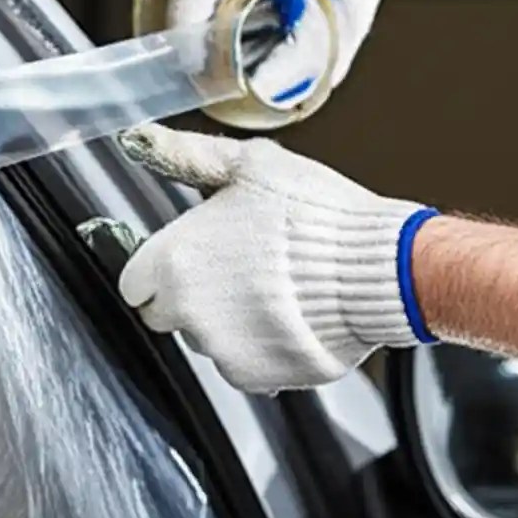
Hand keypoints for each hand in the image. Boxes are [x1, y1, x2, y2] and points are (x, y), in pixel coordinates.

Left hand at [117, 124, 431, 393]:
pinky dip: (256, 348)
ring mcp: (219, 348)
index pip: (134, 282)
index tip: (189, 259)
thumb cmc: (317, 214)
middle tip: (233, 270)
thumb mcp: (249, 165)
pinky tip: (285, 316)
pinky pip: (239, 365)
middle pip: (163, 314)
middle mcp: (188, 310)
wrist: (383, 268)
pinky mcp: (254, 377)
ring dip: (224, 322)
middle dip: (188, 297)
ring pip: (204, 340)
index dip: (158, 269)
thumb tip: (141, 140)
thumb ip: (185, 157)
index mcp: (174, 260)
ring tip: (269, 289)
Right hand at [134, 0, 429, 103]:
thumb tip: (244, 101)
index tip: (193, 73)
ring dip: (158, 27)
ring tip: (180, 67)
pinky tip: (182, 38)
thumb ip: (298, 64)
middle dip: (161, 39)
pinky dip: (164, 9)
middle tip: (180, 84)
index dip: (181, 27)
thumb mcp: (339, 23)